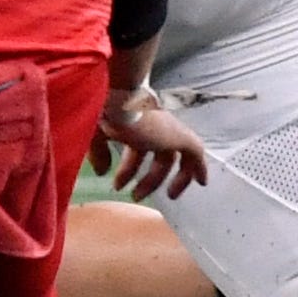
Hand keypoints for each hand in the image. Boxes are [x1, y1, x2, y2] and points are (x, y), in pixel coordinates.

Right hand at [96, 83, 210, 201]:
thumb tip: (102, 172)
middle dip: (146, 179)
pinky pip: (195, 155)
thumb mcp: (96, 135)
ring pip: (171, 158)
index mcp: (133, 124)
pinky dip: (198, 168)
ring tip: (165, 197)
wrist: (119, 99)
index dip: (129, 169)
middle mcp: (153, 126)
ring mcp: (167, 130)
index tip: (119, 184)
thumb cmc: (103, 114)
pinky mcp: (181, 136)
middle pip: (155, 157)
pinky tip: (201, 183)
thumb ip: (99, 153)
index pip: (136, 149)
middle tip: (134, 196)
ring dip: (165, 179)